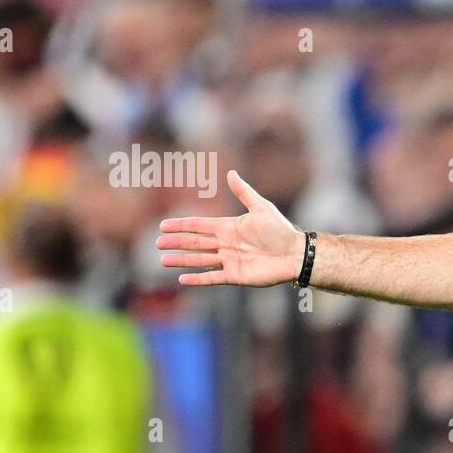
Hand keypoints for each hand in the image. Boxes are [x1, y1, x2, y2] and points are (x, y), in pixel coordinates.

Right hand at [157, 170, 305, 286]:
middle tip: (158, 243)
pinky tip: (182, 279)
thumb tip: (230, 173)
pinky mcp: (236, 276)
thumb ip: (244, 192)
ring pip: (199, 260)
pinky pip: (212, 278)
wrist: (295, 253)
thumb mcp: (261, 207)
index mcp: (229, 227)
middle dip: (177, 243)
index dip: (181, 226)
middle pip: (195, 243)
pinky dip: (198, 279)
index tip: (164, 226)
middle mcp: (226, 244)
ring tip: (163, 260)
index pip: (199, 226)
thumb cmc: (281, 230)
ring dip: (182, 260)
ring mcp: (229, 260)